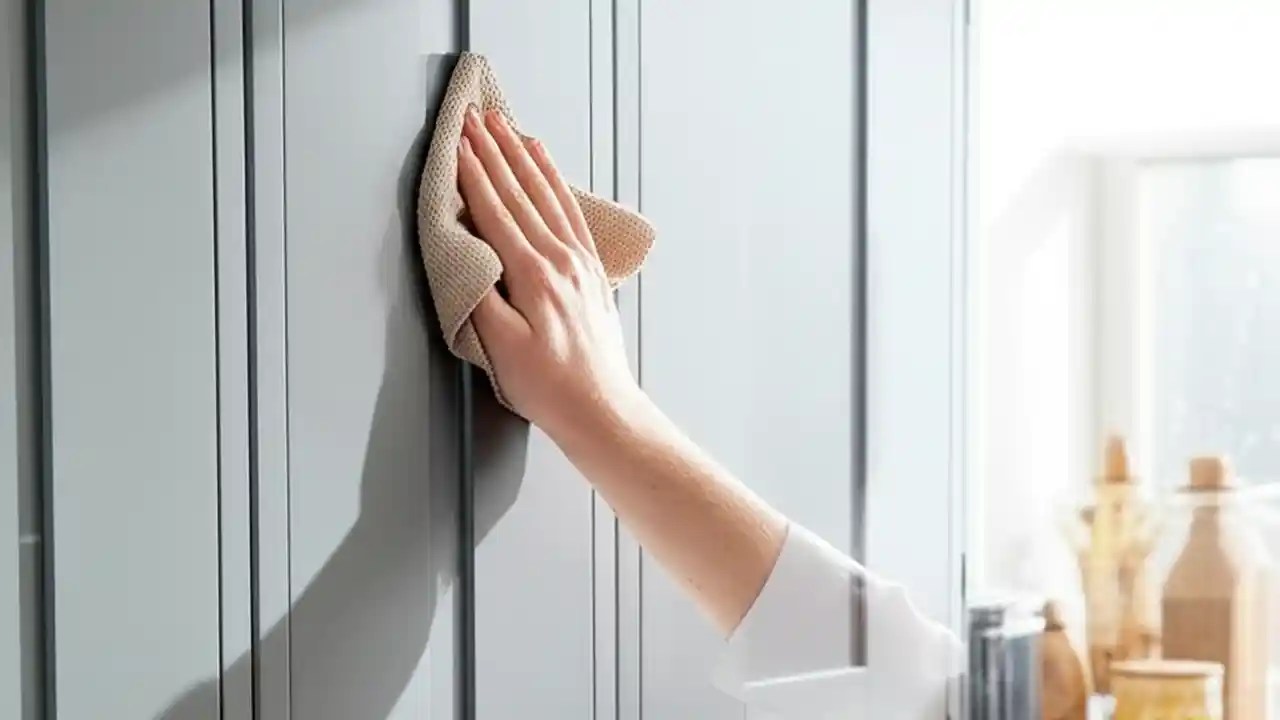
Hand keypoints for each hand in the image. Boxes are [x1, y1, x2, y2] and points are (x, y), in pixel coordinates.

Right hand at [457, 107, 644, 438]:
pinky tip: (548, 169)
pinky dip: (557, 183)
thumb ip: (481, 297)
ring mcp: (581, 263)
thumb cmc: (548, 388)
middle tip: (476, 116)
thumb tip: (467, 253)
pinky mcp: (592, 271)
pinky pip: (572, 213)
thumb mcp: (500, 349)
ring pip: (550, 194)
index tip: (456, 141)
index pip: (497, 210)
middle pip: (522, 192)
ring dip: (525, 157)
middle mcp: (561, 260)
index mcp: (534, 275)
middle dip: (495, 150)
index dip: (473, 172)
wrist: (601, 410)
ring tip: (509, 126)